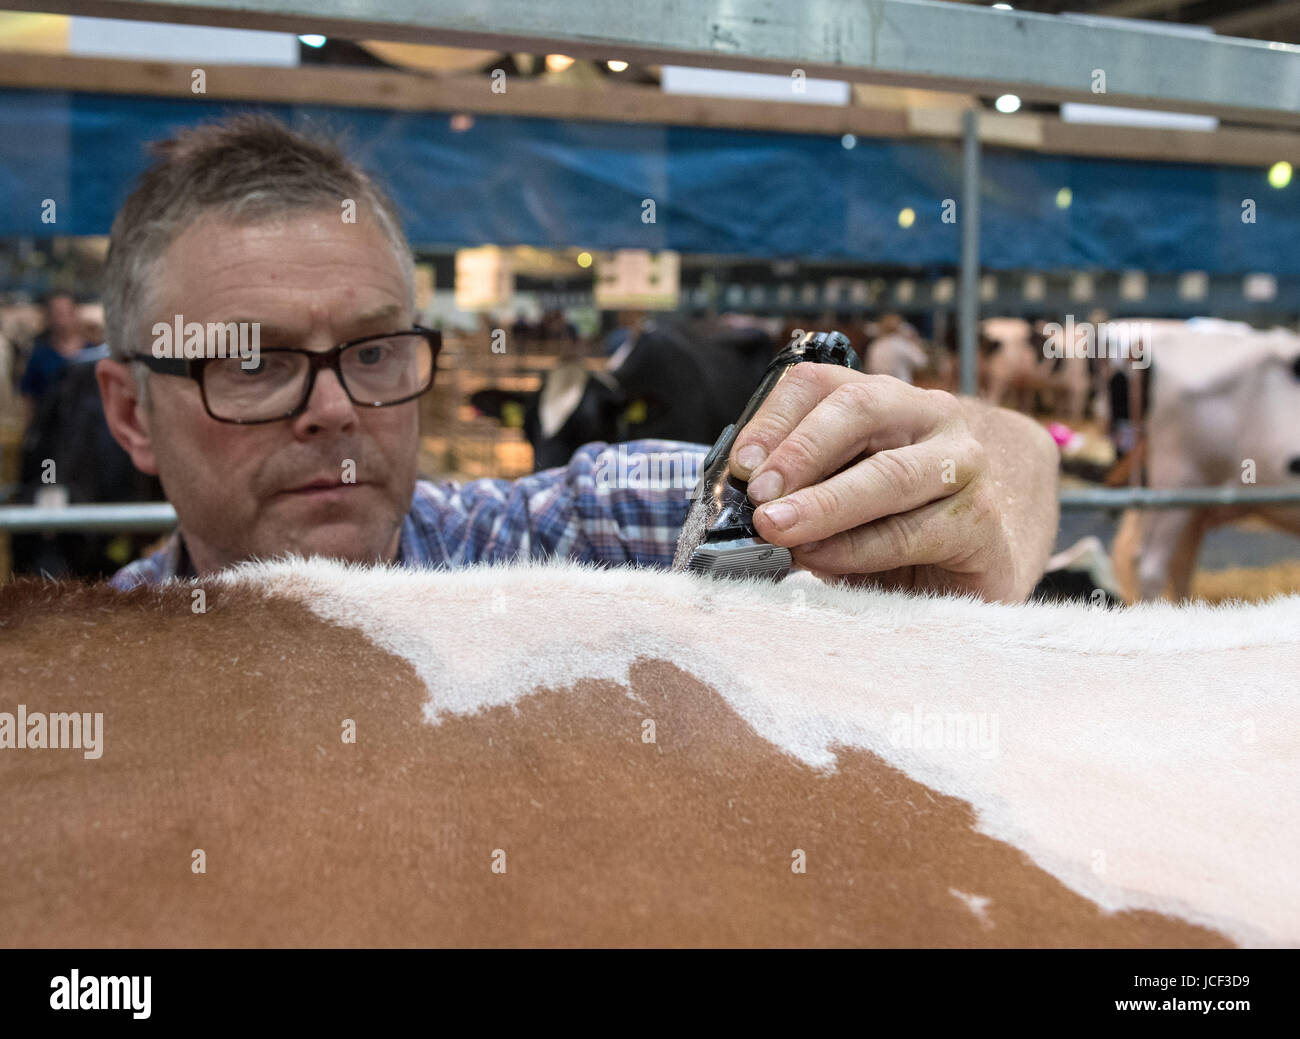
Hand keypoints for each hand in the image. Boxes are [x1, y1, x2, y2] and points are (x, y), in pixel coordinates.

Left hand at [729, 367, 1046, 602]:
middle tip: (758, 496)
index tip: (740, 468)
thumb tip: (739, 502)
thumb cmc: (891, 521)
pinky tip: (819, 558)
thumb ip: (796, 487)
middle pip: (861, 409)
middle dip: (800, 452)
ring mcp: (964, 465)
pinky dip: (857, 548)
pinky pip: (911, 532)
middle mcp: (929, 417)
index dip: (773, 420)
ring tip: (776, 530)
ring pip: (888, 473)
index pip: (820, 383)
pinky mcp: (981, 523)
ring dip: (824, 504)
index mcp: (883, 398)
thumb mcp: (837, 493)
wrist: (981, 556)